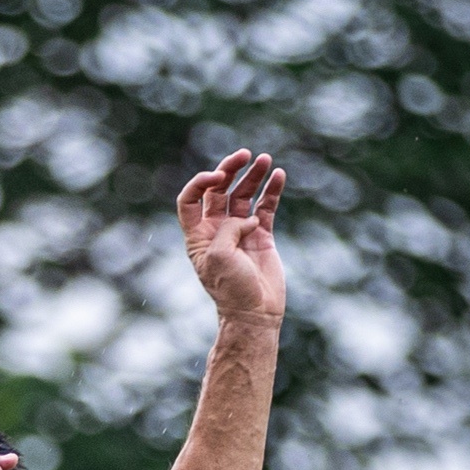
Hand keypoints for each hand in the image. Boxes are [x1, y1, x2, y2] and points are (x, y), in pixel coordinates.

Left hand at [177, 150, 286, 324]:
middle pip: (219, 190)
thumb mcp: (219, 256)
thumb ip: (228, 229)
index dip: (201, 182)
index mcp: (198, 236)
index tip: (218, 178)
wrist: (255, 313)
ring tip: (266, 160)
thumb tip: (248, 218)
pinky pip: (266, 206)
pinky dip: (272, 190)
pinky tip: (279, 176)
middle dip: (230, 169)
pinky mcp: (262, 235)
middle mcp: (217, 230)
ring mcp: (240, 231)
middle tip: (245, 155)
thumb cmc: (230, 289)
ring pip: (244, 194)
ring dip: (253, 175)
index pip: (190, 199)